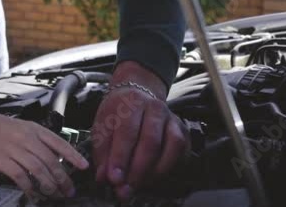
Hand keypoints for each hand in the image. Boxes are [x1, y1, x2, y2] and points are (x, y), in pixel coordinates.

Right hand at [0, 108, 88, 198]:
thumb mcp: (20, 126)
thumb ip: (37, 140)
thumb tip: (53, 157)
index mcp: (33, 128)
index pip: (59, 143)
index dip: (73, 156)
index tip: (84, 167)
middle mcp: (27, 138)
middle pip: (51, 161)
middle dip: (63, 178)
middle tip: (69, 190)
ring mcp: (14, 150)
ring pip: (39, 170)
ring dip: (50, 185)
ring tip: (55, 194)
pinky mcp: (2, 161)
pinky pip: (21, 177)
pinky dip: (30, 188)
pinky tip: (35, 195)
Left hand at [91, 62, 188, 201]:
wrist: (137, 95)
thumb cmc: (118, 114)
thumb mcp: (103, 126)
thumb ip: (102, 151)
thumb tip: (103, 177)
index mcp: (131, 102)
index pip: (127, 131)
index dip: (120, 157)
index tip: (114, 179)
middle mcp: (155, 108)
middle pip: (151, 141)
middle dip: (137, 170)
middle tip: (125, 189)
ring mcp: (172, 118)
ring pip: (172, 146)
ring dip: (155, 171)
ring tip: (139, 185)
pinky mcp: (183, 130)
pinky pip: (182, 152)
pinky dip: (169, 168)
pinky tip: (153, 177)